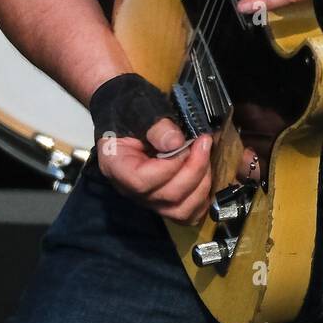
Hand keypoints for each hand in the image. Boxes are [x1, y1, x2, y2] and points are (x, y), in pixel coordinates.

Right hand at [96, 118, 212, 224]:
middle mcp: (132, 190)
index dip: (170, 165)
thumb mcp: (137, 109)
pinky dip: (202, 196)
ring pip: (181, 210)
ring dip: (202, 183)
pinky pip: (188, 212)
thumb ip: (155, 125)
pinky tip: (205, 171)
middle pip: (168, 198)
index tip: (183, 143)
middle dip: (194, 169)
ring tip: (205, 155)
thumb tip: (177, 142)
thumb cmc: (128, 111)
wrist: (126, 114)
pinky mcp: (165, 199)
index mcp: (117, 167)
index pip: (142, 182)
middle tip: (203, 142)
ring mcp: (150, 198)